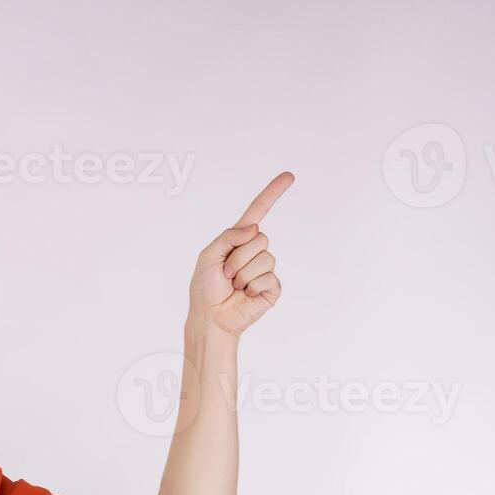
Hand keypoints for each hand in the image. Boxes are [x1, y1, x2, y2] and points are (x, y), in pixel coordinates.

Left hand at [189, 172, 294, 337]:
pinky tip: (246, 294)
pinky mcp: (272, 287)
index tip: (288, 177)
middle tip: (226, 274)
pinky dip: (252, 286)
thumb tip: (254, 227)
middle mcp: (254, 251)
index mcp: (238, 240)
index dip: (272, 194)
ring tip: (234, 285)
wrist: (211, 317)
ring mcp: (265, 269)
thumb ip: (228, 237)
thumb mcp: (208, 256)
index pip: (258, 212)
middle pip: (259, 237)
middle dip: (238, 257)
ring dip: (243, 273)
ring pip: (265, 257)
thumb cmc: (205, 288)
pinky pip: (268, 277)